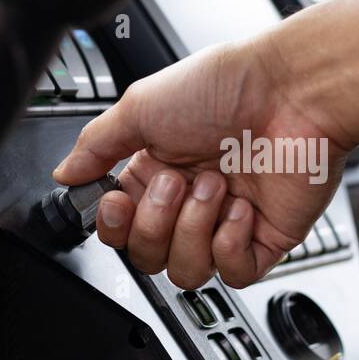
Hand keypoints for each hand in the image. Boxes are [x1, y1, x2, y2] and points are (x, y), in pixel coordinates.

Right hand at [52, 0, 358, 287]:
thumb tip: (65, 173)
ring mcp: (228, 221)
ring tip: (216, 186)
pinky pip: (234, 274)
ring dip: (193, 228)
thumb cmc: (229, 85)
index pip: (121, 227)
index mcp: (158, 169)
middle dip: (157, 222)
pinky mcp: (266, 237)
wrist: (293, 90)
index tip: (118, 201)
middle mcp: (191, 199)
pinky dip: (230, 243)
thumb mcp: (141, 104)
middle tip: (178, 180)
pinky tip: (241, 207)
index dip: (115, 225)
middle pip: (148, 256)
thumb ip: (96, 144)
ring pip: (187, 271)